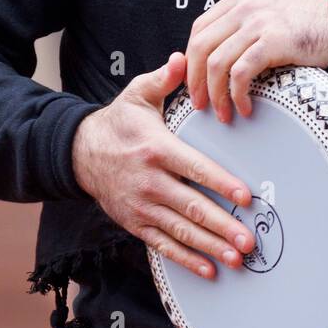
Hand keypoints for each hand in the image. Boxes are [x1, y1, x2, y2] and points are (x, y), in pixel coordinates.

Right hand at [70, 52, 253, 278]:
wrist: (79, 152)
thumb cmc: (118, 123)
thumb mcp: (137, 94)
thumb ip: (163, 78)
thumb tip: (183, 58)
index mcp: (156, 149)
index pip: (194, 168)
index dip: (220, 183)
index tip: (245, 196)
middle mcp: (150, 182)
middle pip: (191, 207)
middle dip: (222, 226)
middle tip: (248, 241)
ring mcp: (142, 206)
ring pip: (180, 231)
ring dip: (210, 247)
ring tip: (236, 259)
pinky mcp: (135, 223)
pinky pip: (163, 246)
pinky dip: (186, 260)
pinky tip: (209, 269)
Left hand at [185, 0, 327, 120]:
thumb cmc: (308, 25)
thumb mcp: (269, 11)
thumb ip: (242, 24)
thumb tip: (214, 56)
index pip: (199, 28)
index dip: (190, 59)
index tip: (193, 82)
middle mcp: (246, 4)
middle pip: (201, 46)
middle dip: (195, 80)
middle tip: (199, 104)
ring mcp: (260, 21)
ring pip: (217, 62)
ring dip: (215, 94)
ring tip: (223, 113)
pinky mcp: (274, 40)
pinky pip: (241, 72)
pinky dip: (237, 95)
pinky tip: (244, 107)